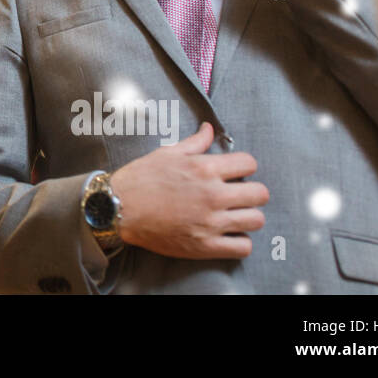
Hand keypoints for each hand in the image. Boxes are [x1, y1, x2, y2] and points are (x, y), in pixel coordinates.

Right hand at [110, 122, 268, 259]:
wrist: (117, 208)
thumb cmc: (140, 178)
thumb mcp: (167, 153)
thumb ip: (195, 142)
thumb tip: (210, 129)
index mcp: (204, 168)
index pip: (249, 163)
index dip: (245, 167)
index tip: (236, 173)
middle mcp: (212, 195)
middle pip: (260, 193)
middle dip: (252, 192)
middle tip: (238, 195)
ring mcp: (210, 222)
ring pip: (256, 220)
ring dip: (248, 217)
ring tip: (235, 215)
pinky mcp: (204, 246)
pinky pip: (242, 247)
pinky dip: (240, 242)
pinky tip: (228, 234)